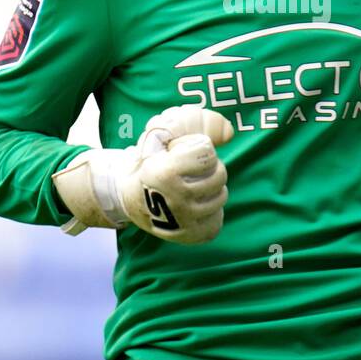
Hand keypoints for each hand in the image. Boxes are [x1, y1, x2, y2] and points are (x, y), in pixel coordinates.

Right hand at [54, 105, 233, 243]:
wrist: (130, 198)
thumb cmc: (150, 162)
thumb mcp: (160, 135)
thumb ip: (192, 123)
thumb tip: (230, 132)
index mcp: (165, 173)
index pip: (207, 152)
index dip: (198, 147)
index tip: (183, 152)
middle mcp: (176, 199)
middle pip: (219, 174)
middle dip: (208, 167)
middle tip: (191, 170)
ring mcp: (184, 221)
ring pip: (221, 195)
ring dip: (211, 188)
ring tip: (192, 187)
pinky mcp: (190, 236)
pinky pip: (217, 219)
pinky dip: (210, 211)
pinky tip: (193, 205)